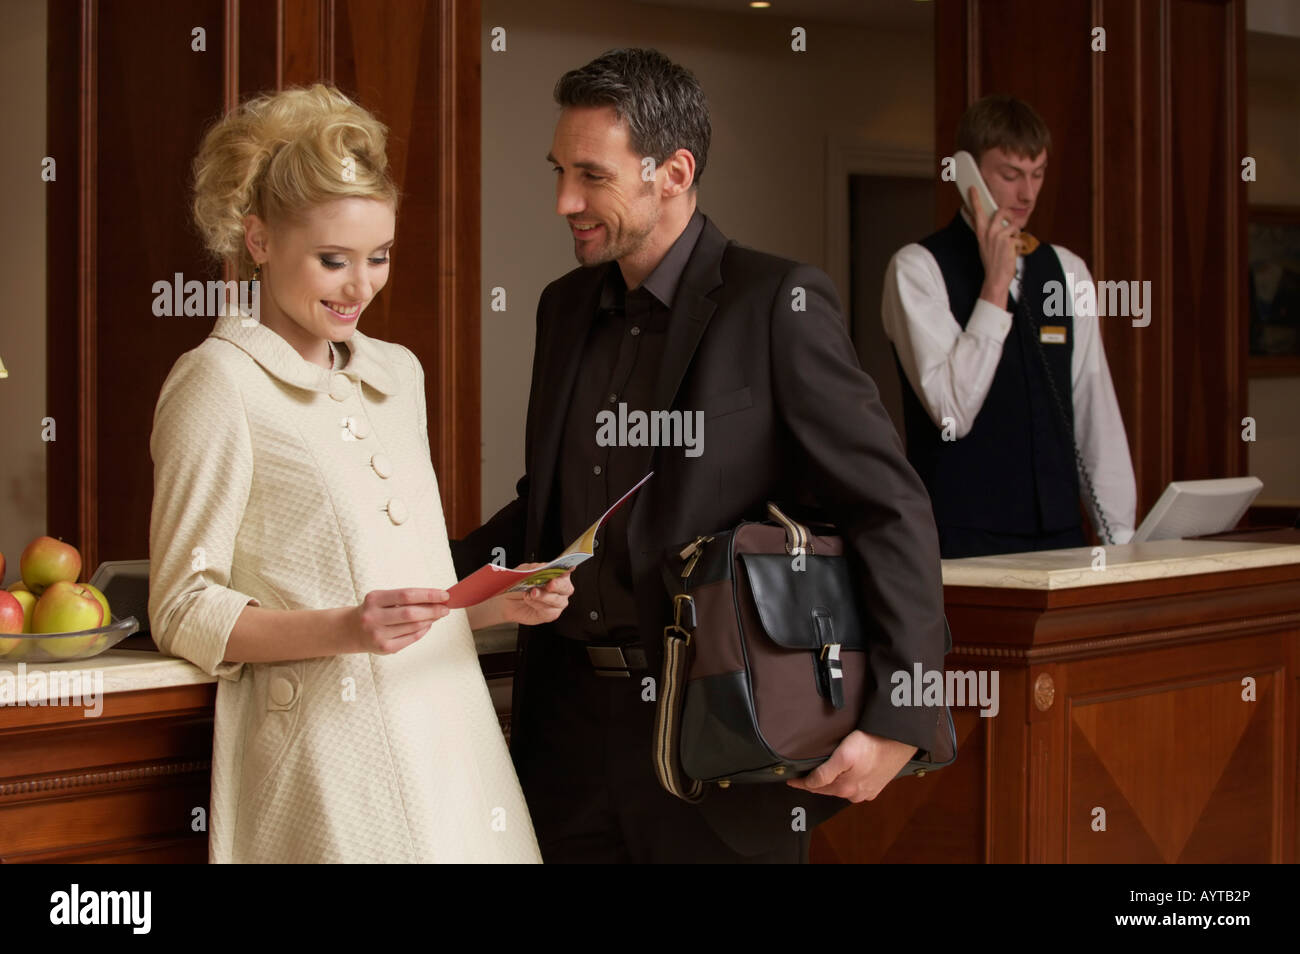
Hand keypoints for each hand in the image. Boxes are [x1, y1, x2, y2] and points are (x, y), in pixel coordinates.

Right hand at [343, 587, 450, 654]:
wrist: (350, 630)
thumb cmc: (373, 611)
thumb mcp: (382, 598)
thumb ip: (405, 598)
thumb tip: (436, 599)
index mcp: (374, 599)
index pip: (407, 595)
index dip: (428, 595)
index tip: (444, 595)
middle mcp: (373, 617)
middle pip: (411, 613)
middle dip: (433, 610)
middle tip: (446, 608)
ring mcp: (378, 634)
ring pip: (413, 627)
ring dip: (430, 620)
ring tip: (437, 615)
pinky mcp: (384, 648)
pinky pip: (410, 639)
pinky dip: (422, 631)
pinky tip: (427, 625)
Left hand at [496, 563, 573, 625]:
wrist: (507, 600)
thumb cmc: (519, 584)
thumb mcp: (524, 571)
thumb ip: (535, 568)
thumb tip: (543, 567)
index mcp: (558, 574)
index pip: (567, 570)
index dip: (567, 570)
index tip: (565, 570)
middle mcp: (561, 588)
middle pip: (566, 587)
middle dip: (558, 585)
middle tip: (549, 584)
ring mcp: (558, 602)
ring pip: (558, 601)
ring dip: (544, 596)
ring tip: (532, 593)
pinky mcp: (551, 614)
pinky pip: (549, 611)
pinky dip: (538, 605)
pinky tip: (529, 600)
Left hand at [786, 730, 917, 802]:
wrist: (899, 739)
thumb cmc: (872, 743)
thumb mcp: (843, 756)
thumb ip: (824, 773)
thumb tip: (809, 784)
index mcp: (844, 789)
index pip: (815, 787)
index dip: (801, 782)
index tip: (790, 780)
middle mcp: (855, 794)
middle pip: (828, 789)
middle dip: (815, 784)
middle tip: (803, 777)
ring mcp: (867, 792)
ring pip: (842, 788)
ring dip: (831, 783)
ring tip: (821, 775)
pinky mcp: (877, 785)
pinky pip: (856, 785)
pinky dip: (847, 782)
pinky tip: (844, 775)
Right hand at [970, 187, 1017, 305]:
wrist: (996, 277)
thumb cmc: (992, 262)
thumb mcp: (983, 245)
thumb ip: (983, 231)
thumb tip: (978, 220)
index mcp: (981, 233)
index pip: (977, 213)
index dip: (975, 200)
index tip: (973, 188)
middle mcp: (989, 233)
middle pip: (1001, 212)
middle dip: (1009, 215)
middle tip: (1010, 222)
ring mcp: (999, 237)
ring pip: (1014, 225)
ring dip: (1016, 235)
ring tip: (1010, 247)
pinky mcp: (1009, 241)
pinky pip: (1020, 237)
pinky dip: (1020, 245)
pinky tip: (1013, 253)